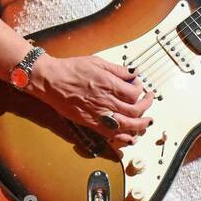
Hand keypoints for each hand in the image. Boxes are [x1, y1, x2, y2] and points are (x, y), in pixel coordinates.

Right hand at [27, 54, 153, 150]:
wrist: (50, 81)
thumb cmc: (70, 69)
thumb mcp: (96, 62)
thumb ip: (117, 70)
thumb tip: (134, 72)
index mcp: (108, 84)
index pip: (134, 92)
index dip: (141, 90)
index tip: (139, 86)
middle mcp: (106, 101)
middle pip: (135, 110)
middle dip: (146, 106)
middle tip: (149, 100)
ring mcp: (98, 113)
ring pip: (127, 125)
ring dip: (141, 125)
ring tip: (147, 122)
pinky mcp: (90, 122)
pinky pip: (111, 134)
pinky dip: (124, 138)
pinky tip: (131, 137)